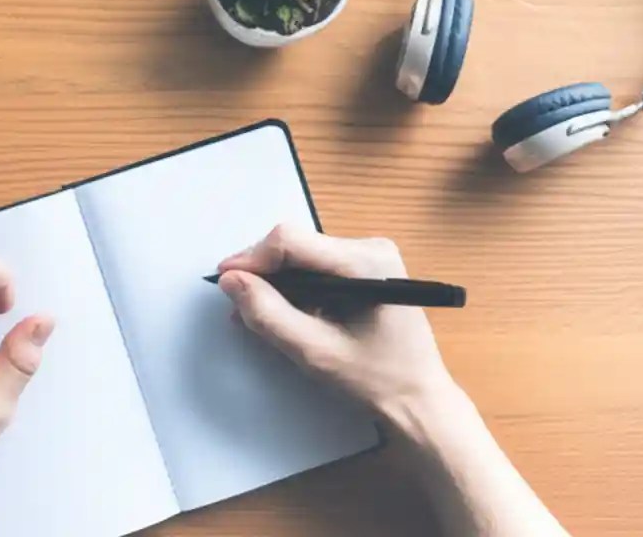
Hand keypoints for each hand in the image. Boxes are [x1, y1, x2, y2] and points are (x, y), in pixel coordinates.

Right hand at [220, 226, 569, 535]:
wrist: (419, 400)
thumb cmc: (377, 380)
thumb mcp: (314, 352)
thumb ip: (269, 315)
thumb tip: (231, 282)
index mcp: (367, 262)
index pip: (291, 241)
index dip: (251, 258)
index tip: (223, 281)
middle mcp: (372, 248)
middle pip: (296, 245)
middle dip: (262, 273)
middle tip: (237, 304)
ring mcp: (372, 257)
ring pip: (303, 256)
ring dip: (277, 283)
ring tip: (255, 314)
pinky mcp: (368, 270)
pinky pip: (318, 267)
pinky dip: (295, 288)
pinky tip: (283, 313)